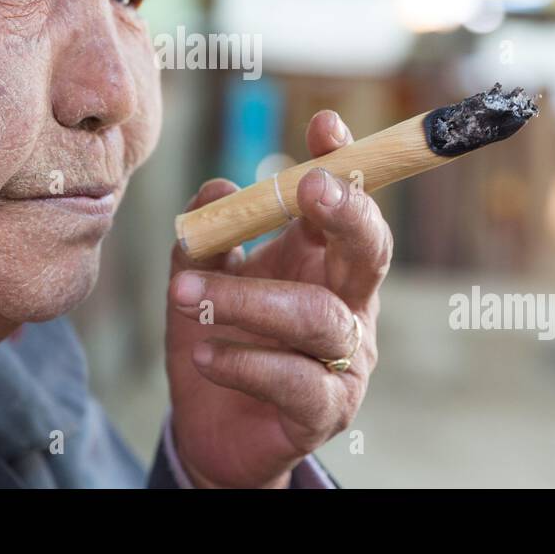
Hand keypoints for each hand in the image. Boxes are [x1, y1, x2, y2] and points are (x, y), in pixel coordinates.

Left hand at [164, 110, 389, 487]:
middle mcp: (348, 301)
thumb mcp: (201, 276)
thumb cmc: (218, 337)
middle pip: (370, 248)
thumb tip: (217, 189)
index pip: (348, 201)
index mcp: (324, 258)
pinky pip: (293, 379)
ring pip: (315, 315)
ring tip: (184, 296)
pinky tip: (203, 352)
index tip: (325, 125)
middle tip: (308, 186)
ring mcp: (345, 358)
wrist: (212, 428)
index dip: (344, 161)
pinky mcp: (325, 410)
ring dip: (245, 298)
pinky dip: (243, 361)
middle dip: (346, 211)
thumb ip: (207, 234)